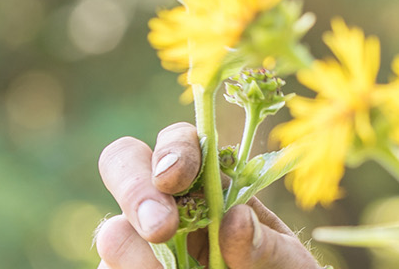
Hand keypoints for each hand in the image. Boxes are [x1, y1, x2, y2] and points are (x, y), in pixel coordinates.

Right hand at [95, 122, 320, 268]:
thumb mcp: (284, 261)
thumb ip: (264, 244)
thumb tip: (235, 218)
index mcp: (209, 185)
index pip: (179, 142)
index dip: (173, 150)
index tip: (176, 178)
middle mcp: (166, 204)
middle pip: (122, 164)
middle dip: (135, 189)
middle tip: (161, 229)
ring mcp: (139, 243)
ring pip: (113, 233)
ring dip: (137, 255)